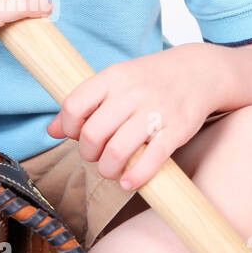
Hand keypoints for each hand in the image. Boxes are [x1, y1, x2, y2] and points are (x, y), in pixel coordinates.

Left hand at [45, 45, 229, 190]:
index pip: (74, 105)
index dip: (70, 128)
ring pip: (118, 151)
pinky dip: (136, 177)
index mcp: (113, 77)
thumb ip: (85, 104)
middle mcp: (132, 93)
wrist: (199, 71)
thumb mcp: (115, 81)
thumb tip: (52, 131)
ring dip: (108, 169)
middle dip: (89, 154)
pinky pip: (151, 160)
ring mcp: (156, 111)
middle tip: (97, 156)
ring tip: (112, 170)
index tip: (78, 135)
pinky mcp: (177, 129)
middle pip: (93, 134)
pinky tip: (129, 181)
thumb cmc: (150, 80)